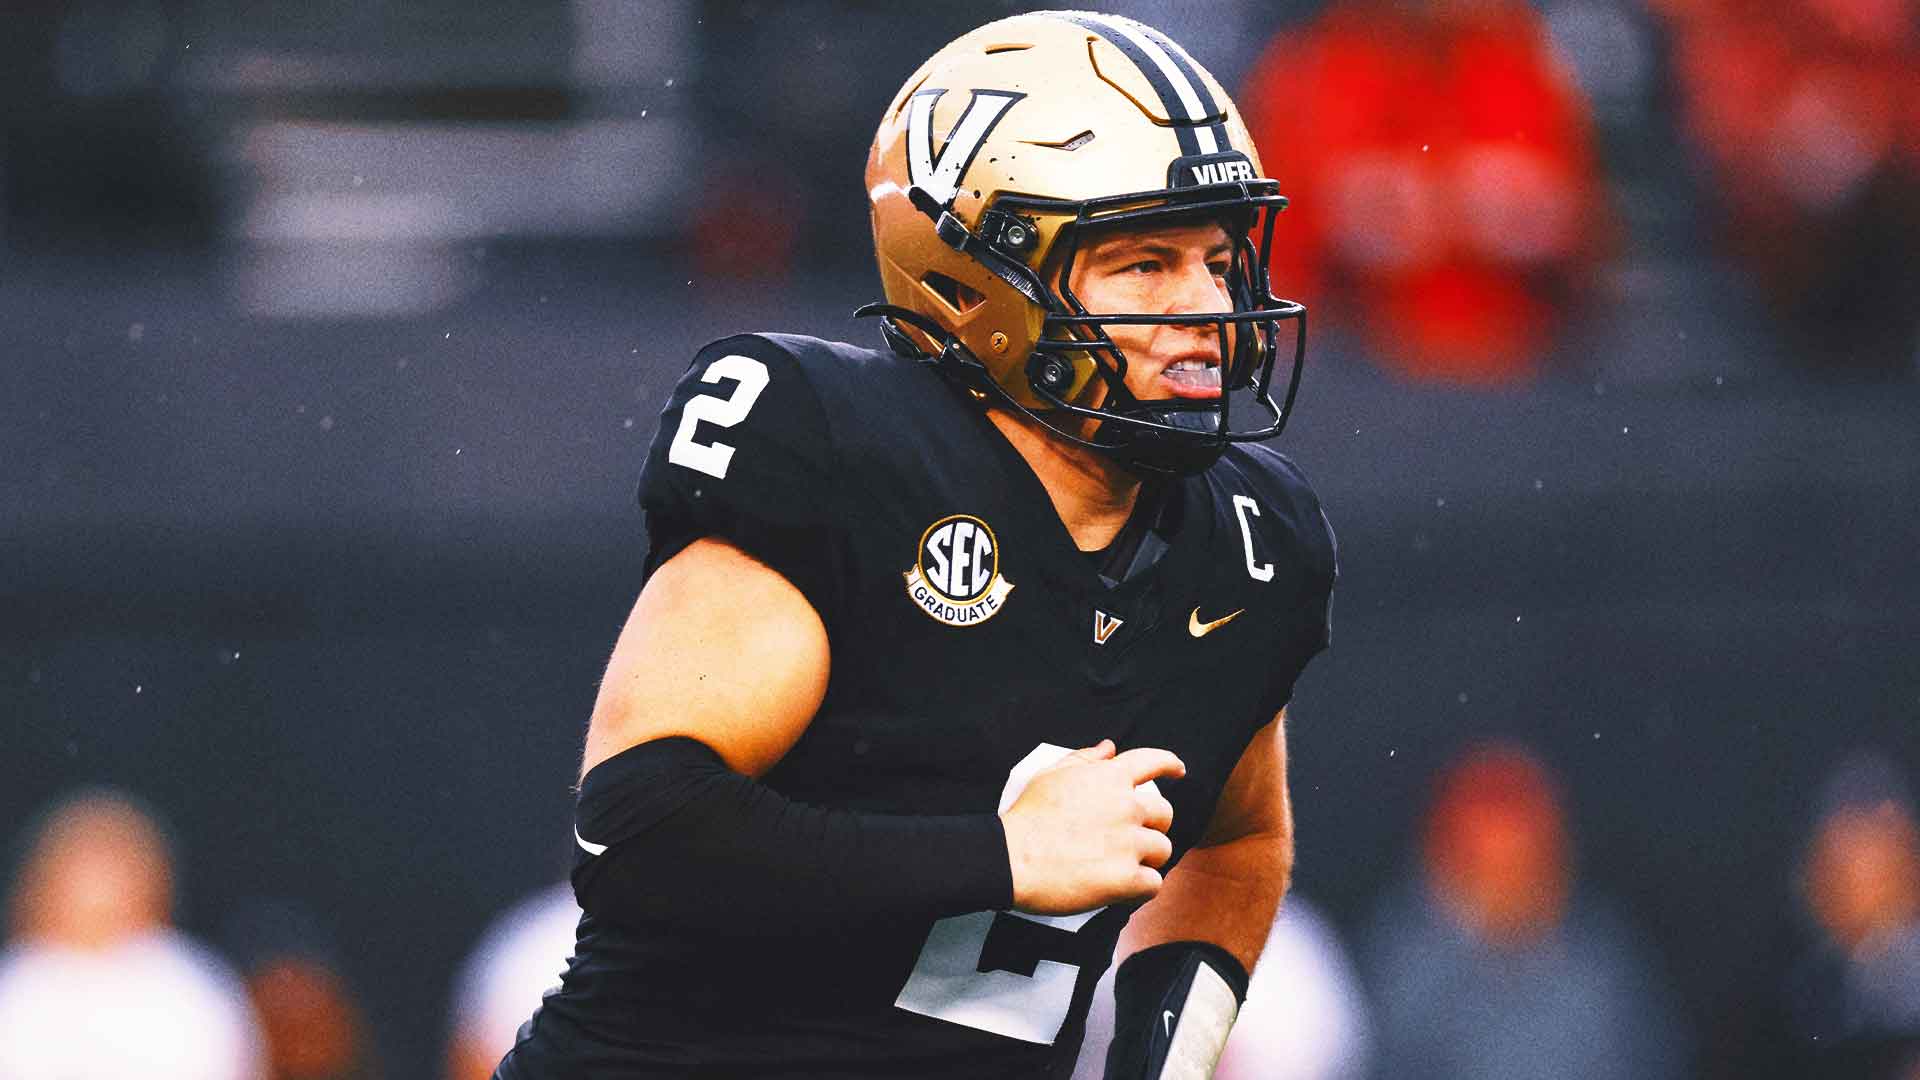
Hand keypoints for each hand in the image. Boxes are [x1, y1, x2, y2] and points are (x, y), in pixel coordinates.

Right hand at [1000, 740, 1184, 914]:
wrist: (1010, 859)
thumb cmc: (1026, 818)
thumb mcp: (1050, 776)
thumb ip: (1084, 760)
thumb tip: (1108, 748)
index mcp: (1110, 778)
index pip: (1153, 762)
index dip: (1169, 765)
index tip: (1178, 770)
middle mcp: (1126, 806)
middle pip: (1165, 814)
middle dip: (1153, 825)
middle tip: (1132, 837)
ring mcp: (1129, 843)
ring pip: (1162, 850)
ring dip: (1146, 859)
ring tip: (1119, 866)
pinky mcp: (1127, 878)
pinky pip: (1153, 884)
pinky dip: (1140, 888)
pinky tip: (1121, 888)